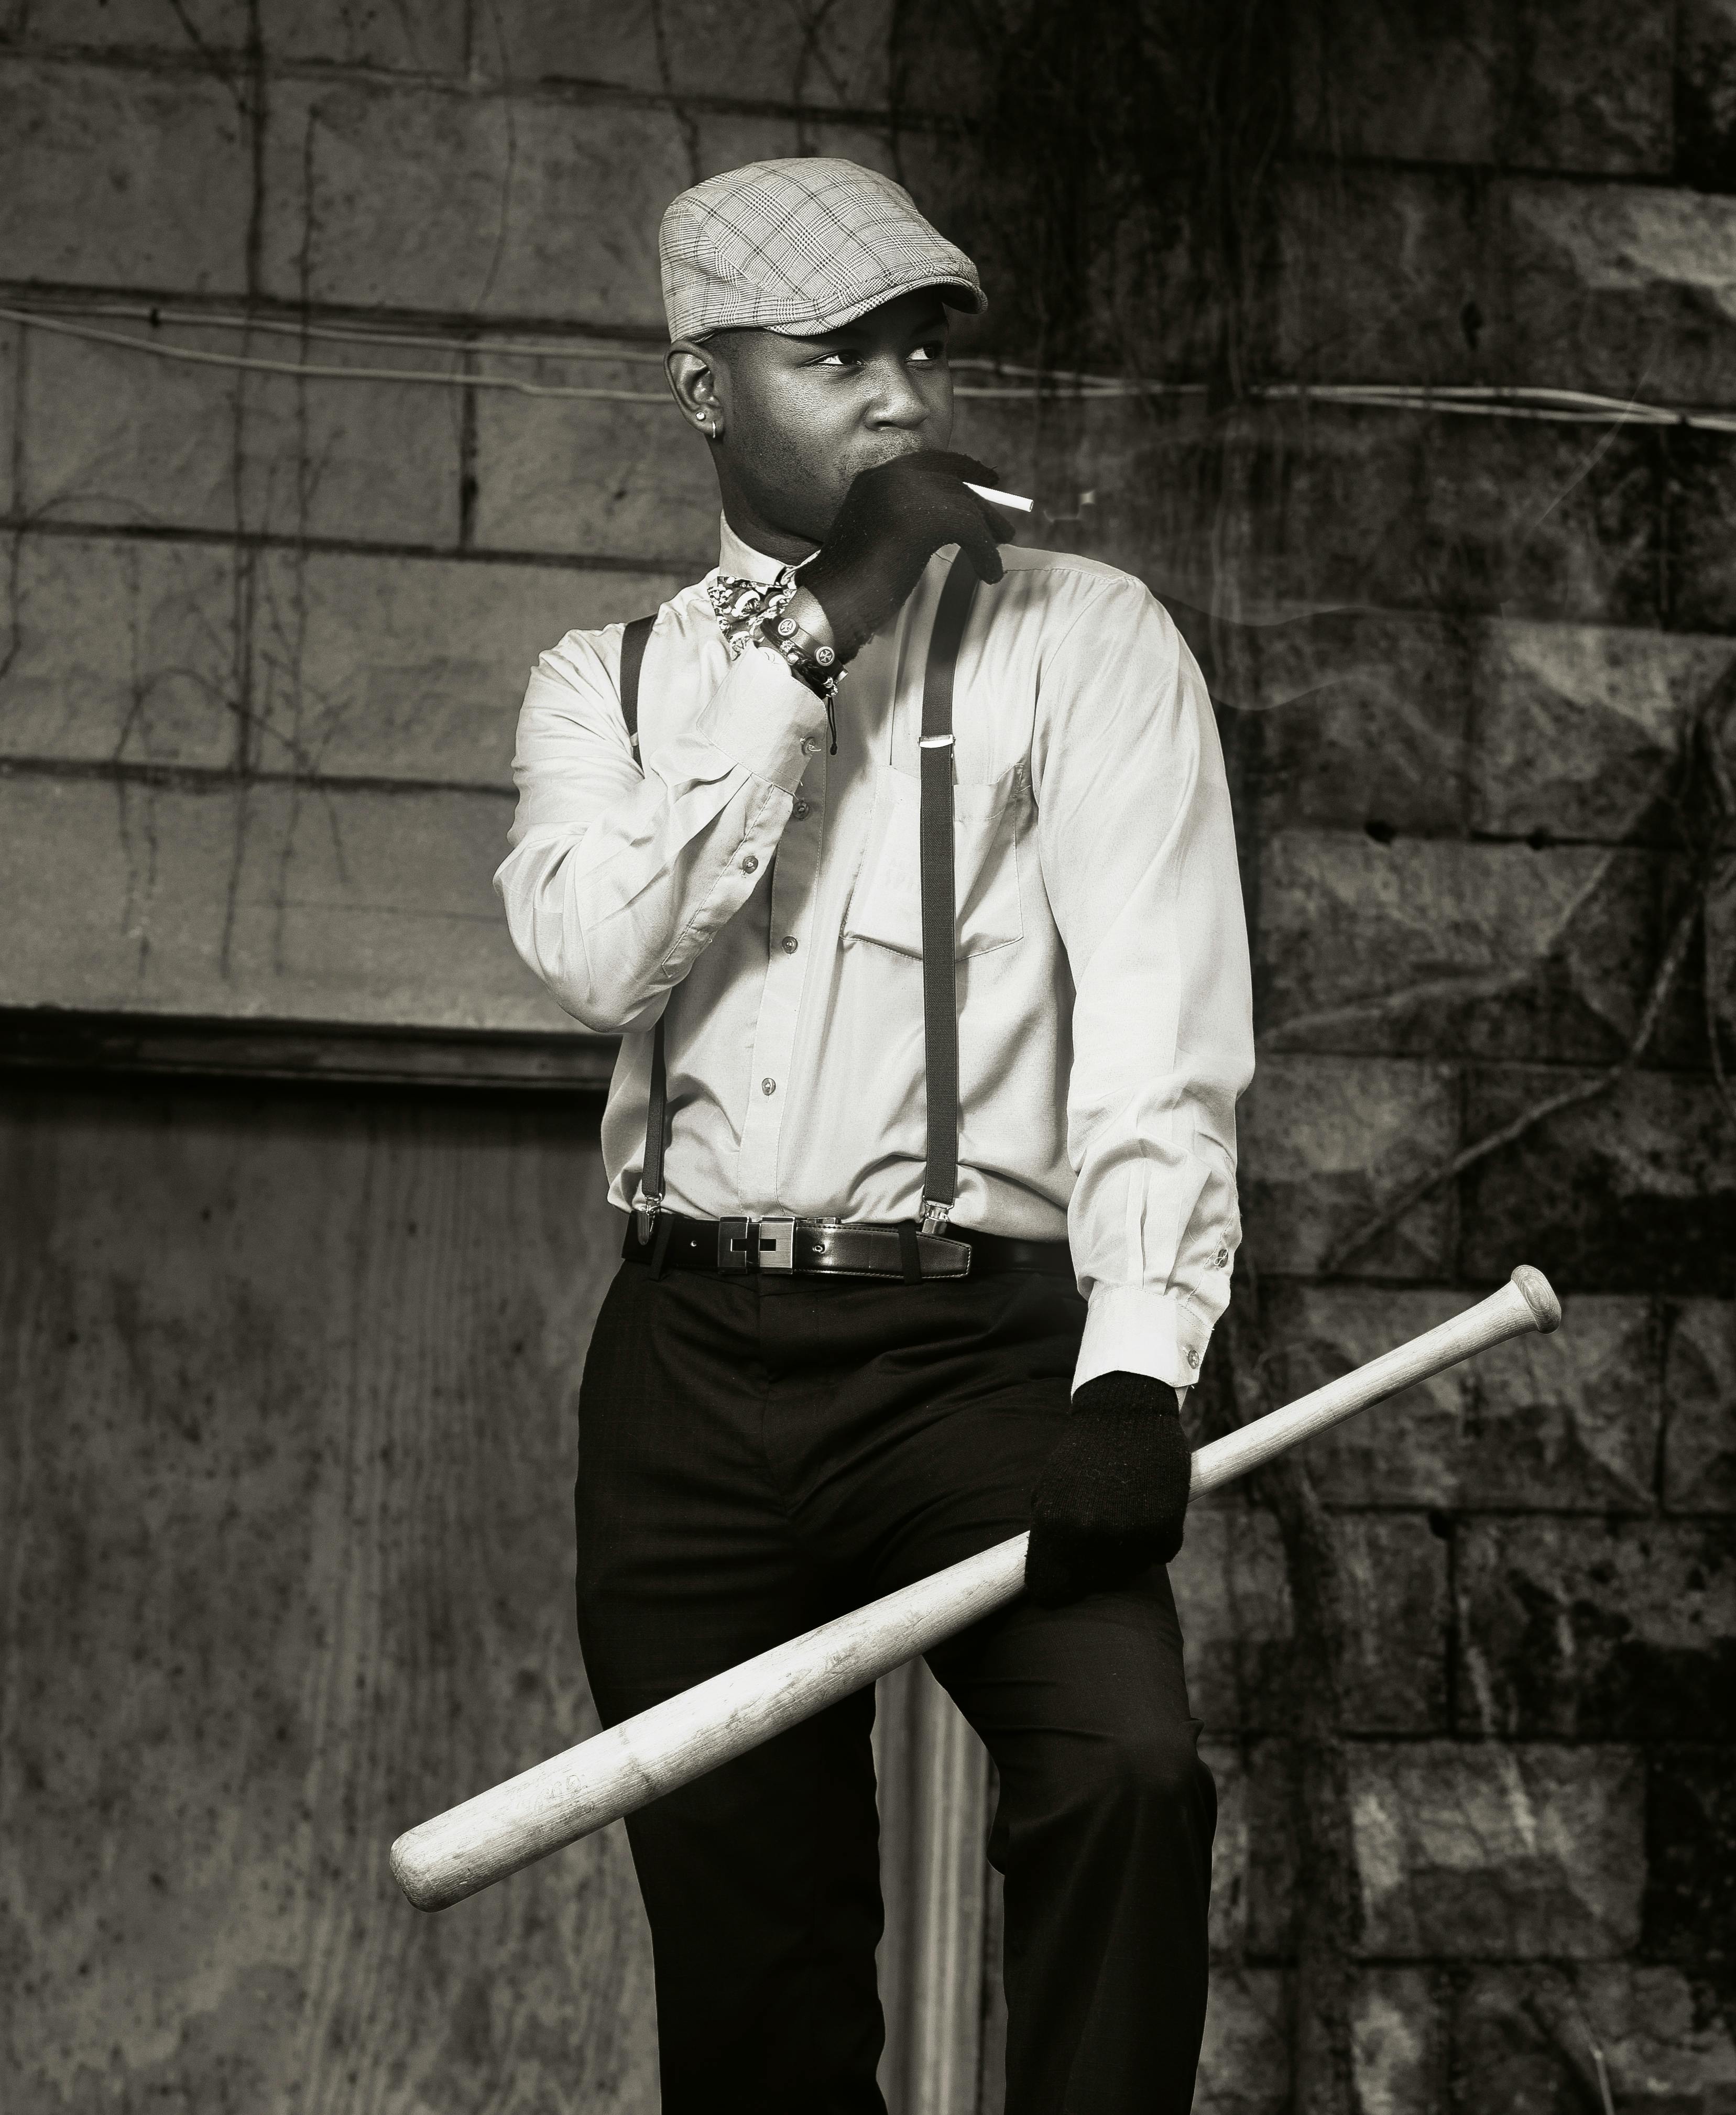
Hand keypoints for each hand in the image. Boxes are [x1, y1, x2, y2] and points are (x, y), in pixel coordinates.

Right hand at [799, 451, 1015, 663]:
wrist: (830, 604)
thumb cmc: (850, 585)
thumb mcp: (876, 536)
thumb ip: (903, 518)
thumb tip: (948, 520)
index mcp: (875, 478)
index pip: (929, 462)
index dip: (962, 469)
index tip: (987, 480)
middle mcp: (889, 477)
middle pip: (952, 479)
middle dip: (982, 502)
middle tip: (1003, 526)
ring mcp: (906, 494)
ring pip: (964, 503)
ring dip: (987, 531)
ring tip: (999, 555)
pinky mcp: (923, 518)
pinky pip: (971, 529)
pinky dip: (985, 553)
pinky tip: (990, 573)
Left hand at [1024, 1372, 1191, 1606]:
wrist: (1126, 1410)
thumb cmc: (1082, 1451)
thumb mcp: (1048, 1490)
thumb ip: (1046, 1536)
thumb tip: (1044, 1581)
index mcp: (1056, 1527)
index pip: (1049, 1591)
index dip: (1052, 1589)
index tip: (1058, 1584)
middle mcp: (1093, 1535)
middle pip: (1091, 1585)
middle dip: (1090, 1568)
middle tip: (1096, 1535)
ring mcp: (1132, 1534)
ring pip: (1126, 1572)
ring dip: (1123, 1554)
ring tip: (1120, 1513)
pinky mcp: (1166, 1528)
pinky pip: (1158, 1554)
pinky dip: (1154, 1538)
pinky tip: (1146, 1506)